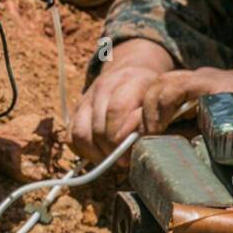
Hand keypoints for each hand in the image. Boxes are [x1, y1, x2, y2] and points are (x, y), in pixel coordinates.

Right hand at [70, 39, 173, 161]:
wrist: (132, 71)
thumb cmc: (151, 92)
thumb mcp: (160, 99)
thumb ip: (155, 117)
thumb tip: (145, 140)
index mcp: (130, 80)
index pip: (117, 110)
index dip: (123, 137)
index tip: (131, 155)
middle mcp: (105, 86)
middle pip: (99, 126)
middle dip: (111, 150)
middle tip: (124, 161)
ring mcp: (88, 96)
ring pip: (81, 132)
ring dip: (96, 153)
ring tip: (111, 160)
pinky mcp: (77, 108)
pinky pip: (71, 136)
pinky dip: (83, 150)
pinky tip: (100, 154)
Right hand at [141, 67, 232, 134]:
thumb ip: (204, 136)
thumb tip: (175, 148)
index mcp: (206, 82)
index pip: (169, 89)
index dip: (155, 112)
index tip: (152, 134)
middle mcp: (200, 77)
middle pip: (159, 84)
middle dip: (146, 110)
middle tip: (142, 136)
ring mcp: (200, 80)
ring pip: (163, 85)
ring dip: (151, 108)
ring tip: (147, 133)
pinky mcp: (201, 88)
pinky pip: (174, 92)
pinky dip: (162, 108)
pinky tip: (161, 128)